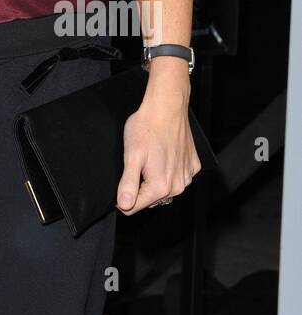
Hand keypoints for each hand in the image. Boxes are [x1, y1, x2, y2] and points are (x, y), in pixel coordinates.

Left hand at [117, 82, 201, 213]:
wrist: (167, 108)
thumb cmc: (146, 128)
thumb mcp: (131, 156)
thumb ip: (128, 184)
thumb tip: (124, 206)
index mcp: (161, 186)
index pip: (135, 206)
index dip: (122, 198)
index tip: (120, 186)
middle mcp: (178, 186)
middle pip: (151, 199)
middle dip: (140, 188)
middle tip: (136, 165)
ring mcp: (187, 176)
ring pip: (165, 189)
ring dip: (155, 180)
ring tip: (149, 159)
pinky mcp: (193, 166)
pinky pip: (177, 176)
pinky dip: (169, 170)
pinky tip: (163, 155)